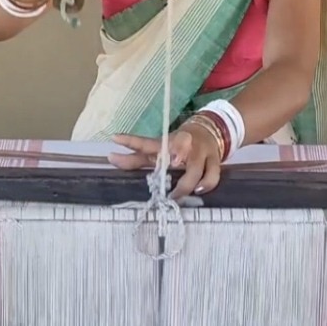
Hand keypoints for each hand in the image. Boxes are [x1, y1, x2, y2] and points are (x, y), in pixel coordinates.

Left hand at [108, 124, 222, 198]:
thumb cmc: (177, 146)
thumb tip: (111, 159)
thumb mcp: (158, 150)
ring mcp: (201, 153)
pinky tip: (199, 190)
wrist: (210, 131)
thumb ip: (136, 158)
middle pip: (180, 147)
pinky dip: (207, 183)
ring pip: (196, 168)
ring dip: (188, 182)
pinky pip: (212, 175)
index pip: (147, 143)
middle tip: (173, 163)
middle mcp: (184, 145)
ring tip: (177, 194)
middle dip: (178, 153)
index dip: (131, 141)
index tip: (115, 138)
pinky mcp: (215, 161)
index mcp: (166, 143)